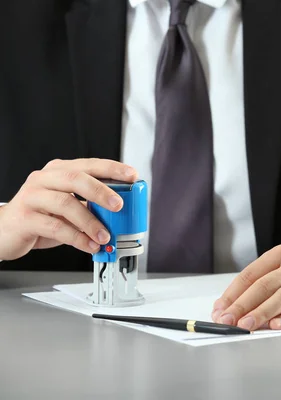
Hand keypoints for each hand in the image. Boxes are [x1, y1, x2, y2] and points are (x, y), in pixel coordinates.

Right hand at [0, 158, 137, 260]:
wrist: (3, 231)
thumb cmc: (40, 217)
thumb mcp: (68, 207)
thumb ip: (90, 205)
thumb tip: (123, 214)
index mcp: (59, 171)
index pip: (89, 164)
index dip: (112, 169)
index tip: (132, 176)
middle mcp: (45, 179)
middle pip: (76, 179)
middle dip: (101, 191)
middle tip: (119, 205)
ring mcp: (33, 197)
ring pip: (66, 203)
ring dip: (90, 222)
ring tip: (105, 236)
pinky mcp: (25, 217)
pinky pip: (56, 227)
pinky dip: (77, 238)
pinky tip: (89, 245)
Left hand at [211, 244, 280, 330]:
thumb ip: (264, 281)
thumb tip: (232, 306)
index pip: (251, 274)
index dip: (233, 294)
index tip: (220, 311)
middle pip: (265, 285)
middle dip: (242, 305)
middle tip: (227, 321)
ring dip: (263, 312)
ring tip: (246, 325)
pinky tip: (278, 325)